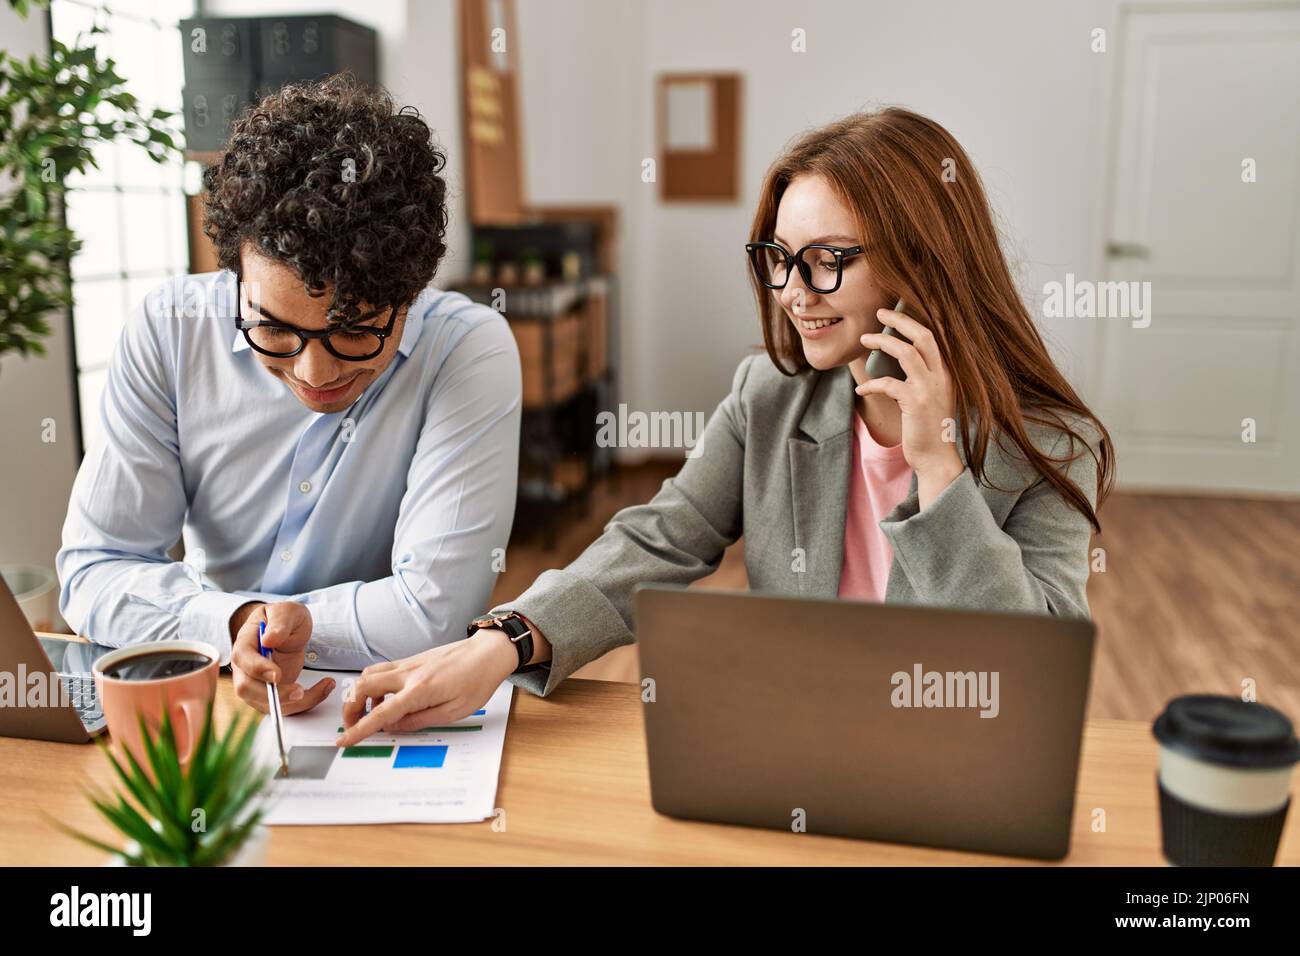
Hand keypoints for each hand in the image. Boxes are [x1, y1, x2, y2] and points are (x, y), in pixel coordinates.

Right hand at [230, 601, 333, 715]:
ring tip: (324, 687)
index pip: (243, 659)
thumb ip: (280, 623)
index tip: (276, 674)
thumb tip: (268, 640)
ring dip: (294, 703)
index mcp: (245, 643)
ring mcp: (256, 683)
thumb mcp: (287, 612)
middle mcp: (245, 667)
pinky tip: (324, 688)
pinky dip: (305, 702)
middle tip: (299, 691)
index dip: (257, 669)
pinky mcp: (272, 694)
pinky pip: (284, 706)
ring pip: (265, 703)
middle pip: (247, 688)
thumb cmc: (284, 618)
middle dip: (272, 695)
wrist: (288, 630)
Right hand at [336, 633, 517, 746]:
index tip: (343, 742)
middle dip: (350, 708)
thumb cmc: (477, 682)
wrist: (488, 652)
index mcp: (420, 690)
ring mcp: (408, 663)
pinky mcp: (412, 659)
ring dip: (360, 694)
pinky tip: (388, 698)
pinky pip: (383, 670)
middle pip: (362, 686)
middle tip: (352, 725)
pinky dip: (375, 685)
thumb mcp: (453, 712)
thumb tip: (392, 727)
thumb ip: (419, 721)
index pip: (381, 713)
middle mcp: (408, 673)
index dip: (359, 729)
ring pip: (369, 674)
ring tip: (372, 713)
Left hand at [857, 306, 963, 502]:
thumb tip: (893, 356)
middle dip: (900, 320)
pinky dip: (872, 384)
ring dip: (883, 343)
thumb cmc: (927, 427)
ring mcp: (930, 388)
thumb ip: (918, 376)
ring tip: (864, 340)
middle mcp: (942, 375)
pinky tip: (861, 390)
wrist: (936, 457)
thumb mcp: (929, 396)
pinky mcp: (916, 403)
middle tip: (880, 312)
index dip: (923, 315)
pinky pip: (889, 383)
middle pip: (924, 335)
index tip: (904, 303)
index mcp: (946, 371)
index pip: (938, 334)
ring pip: (907, 352)